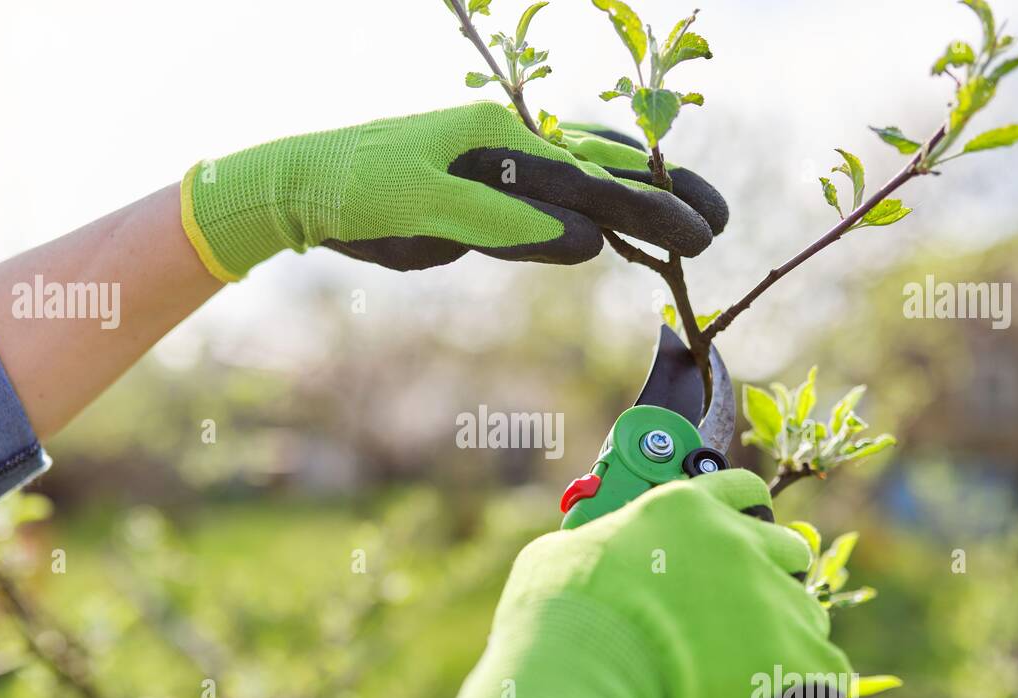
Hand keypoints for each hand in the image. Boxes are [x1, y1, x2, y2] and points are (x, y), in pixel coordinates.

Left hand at [180, 102, 726, 277]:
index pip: (591, 178)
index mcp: (499, 137)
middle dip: (662, 195)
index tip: (699, 231)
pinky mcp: (482, 195)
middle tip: (716, 224)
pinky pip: (548, 204)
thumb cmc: (351, 189)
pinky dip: (589, 211)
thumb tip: (587, 239)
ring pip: (582, 182)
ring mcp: (497, 168)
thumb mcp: (421, 207)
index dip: (650, 207)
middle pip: (602, 168)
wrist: (300, 187)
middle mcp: (507, 144)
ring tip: (688, 217)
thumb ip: (502, 222)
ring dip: (635, 201)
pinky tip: (611, 226)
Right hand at [410, 469, 850, 697]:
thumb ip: (595, 549)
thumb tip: (590, 561)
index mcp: (683, 508)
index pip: (741, 491)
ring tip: (753, 676)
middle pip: (789, 550)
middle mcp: (737, 543)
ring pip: (810, 615)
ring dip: (788, 641)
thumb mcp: (560, 558)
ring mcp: (770, 600)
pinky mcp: (793, 661)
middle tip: (743, 619)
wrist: (580, 679)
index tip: (739, 542)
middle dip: (772, 581)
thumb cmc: (555, 621)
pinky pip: (832, 678)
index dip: (744, 518)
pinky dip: (813, 696)